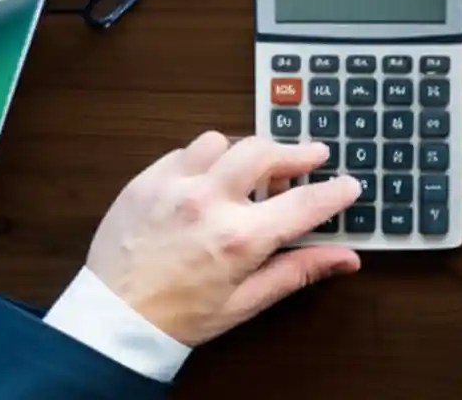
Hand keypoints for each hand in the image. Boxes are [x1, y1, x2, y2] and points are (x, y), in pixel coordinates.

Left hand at [84, 132, 361, 346]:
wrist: (113, 321)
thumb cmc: (180, 318)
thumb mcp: (246, 301)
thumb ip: (298, 271)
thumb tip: (346, 258)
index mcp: (240, 239)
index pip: (305, 202)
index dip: (335, 191)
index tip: (348, 184)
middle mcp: (209, 203)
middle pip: (265, 151)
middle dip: (295, 151)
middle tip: (309, 158)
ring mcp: (174, 186)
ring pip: (222, 141)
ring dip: (242, 153)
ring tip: (249, 172)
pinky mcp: (145, 180)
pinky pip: (184, 151)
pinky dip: (203, 159)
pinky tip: (206, 179)